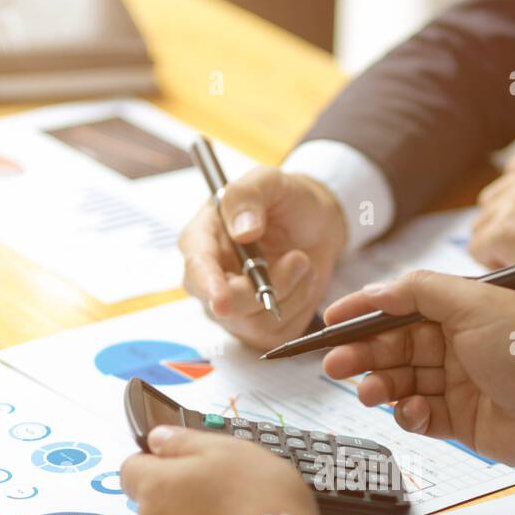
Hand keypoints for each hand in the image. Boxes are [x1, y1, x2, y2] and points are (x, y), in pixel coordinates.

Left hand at [121, 427, 322, 514]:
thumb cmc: (258, 501)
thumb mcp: (229, 451)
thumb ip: (185, 442)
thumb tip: (157, 439)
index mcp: (154, 487)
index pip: (131, 468)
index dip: (158, 462)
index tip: (187, 464)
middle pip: (153, 503)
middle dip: (179, 496)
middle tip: (222, 493)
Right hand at [179, 168, 346, 351]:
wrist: (317, 225)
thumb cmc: (287, 201)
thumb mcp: (270, 182)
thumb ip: (248, 196)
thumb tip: (242, 231)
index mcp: (202, 240)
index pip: (197, 268)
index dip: (209, 286)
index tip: (222, 300)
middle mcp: (211, 278)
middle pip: (225, 305)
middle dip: (266, 289)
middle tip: (299, 258)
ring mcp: (234, 307)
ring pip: (256, 322)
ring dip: (291, 291)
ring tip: (302, 260)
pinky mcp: (259, 326)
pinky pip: (278, 332)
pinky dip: (299, 305)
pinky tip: (301, 281)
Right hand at [323, 271, 514, 492]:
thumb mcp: (473, 301)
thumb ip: (419, 291)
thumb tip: (376, 290)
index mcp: (461, 309)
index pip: (401, 307)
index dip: (364, 314)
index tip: (330, 322)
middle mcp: (458, 344)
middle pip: (395, 347)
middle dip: (363, 354)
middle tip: (334, 364)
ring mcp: (459, 384)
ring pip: (402, 383)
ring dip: (380, 386)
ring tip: (369, 392)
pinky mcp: (462, 421)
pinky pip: (420, 417)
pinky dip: (410, 415)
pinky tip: (416, 412)